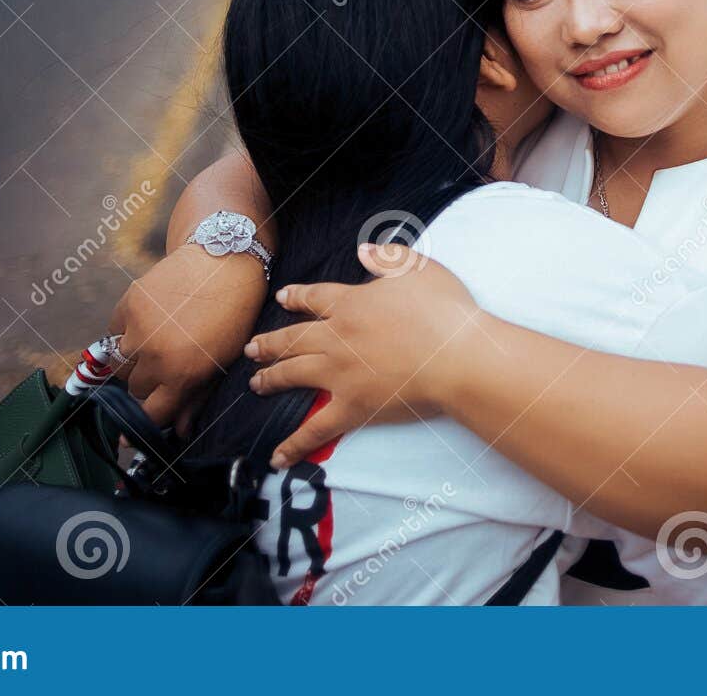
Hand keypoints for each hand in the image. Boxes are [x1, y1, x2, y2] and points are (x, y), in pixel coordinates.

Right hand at [107, 244, 266, 431]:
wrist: (225, 261)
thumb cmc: (233, 315)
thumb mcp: (223, 360)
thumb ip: (196, 398)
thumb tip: (178, 431)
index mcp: (183, 374)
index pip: (150, 415)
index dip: (152, 417)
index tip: (153, 412)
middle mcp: (155, 356)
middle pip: (135, 390)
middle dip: (149, 384)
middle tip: (167, 366)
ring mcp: (138, 330)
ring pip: (119, 366)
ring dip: (133, 362)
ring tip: (157, 345)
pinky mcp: (128, 305)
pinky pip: (113, 333)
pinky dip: (125, 333)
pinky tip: (149, 322)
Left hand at [245, 243, 482, 467]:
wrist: (455, 355)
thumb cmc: (443, 310)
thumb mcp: (418, 268)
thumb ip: (387, 256)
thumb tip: (363, 250)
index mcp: (350, 303)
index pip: (314, 298)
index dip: (296, 297)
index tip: (282, 297)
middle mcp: (335, 337)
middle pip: (292, 338)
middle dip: (269, 343)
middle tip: (251, 348)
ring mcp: (339, 374)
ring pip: (293, 374)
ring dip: (270, 379)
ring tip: (254, 383)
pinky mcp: (351, 407)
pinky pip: (315, 428)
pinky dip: (294, 443)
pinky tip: (277, 456)